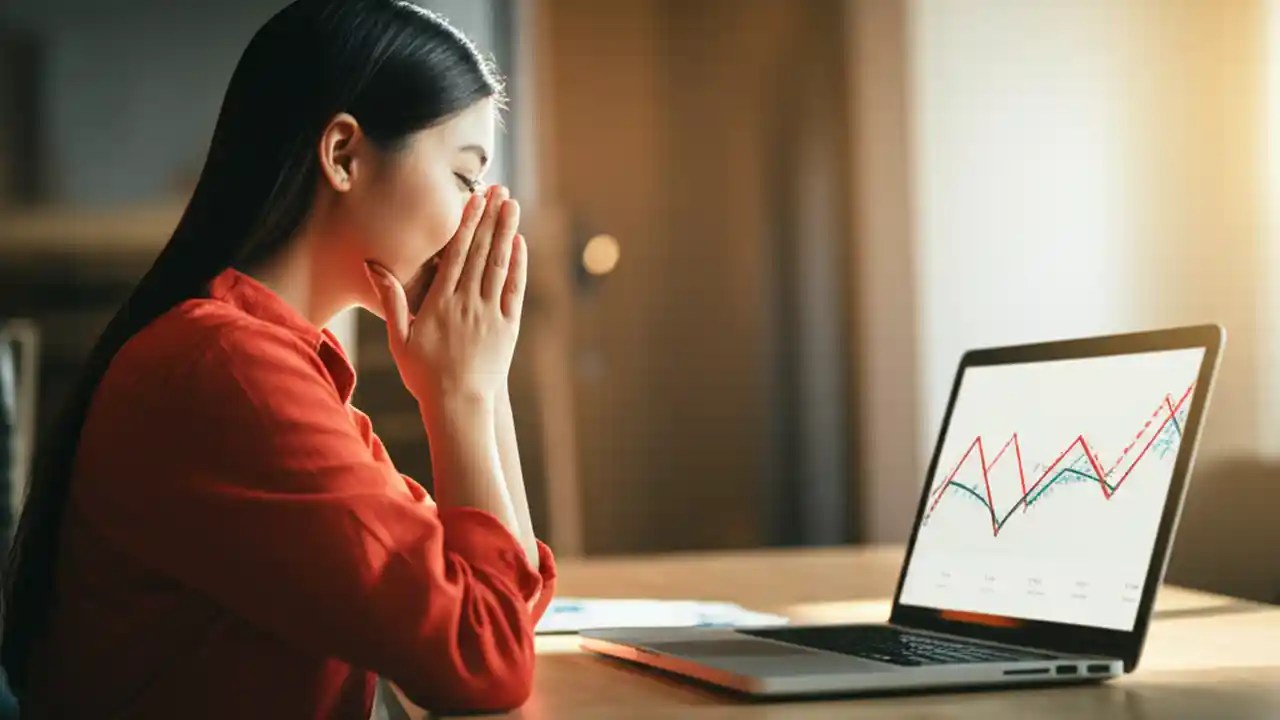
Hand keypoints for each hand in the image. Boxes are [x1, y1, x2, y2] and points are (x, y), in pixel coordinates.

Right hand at [365, 185, 528, 405]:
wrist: (459, 406)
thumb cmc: (424, 374)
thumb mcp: (400, 337)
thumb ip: (391, 299)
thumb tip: (373, 265)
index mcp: (441, 303)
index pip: (456, 254)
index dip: (466, 223)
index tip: (474, 198)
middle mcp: (468, 303)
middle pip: (481, 252)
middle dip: (490, 217)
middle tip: (499, 189)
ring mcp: (490, 314)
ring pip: (499, 265)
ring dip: (507, 232)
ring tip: (512, 205)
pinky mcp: (508, 327)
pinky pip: (514, 290)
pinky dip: (518, 265)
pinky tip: (520, 243)